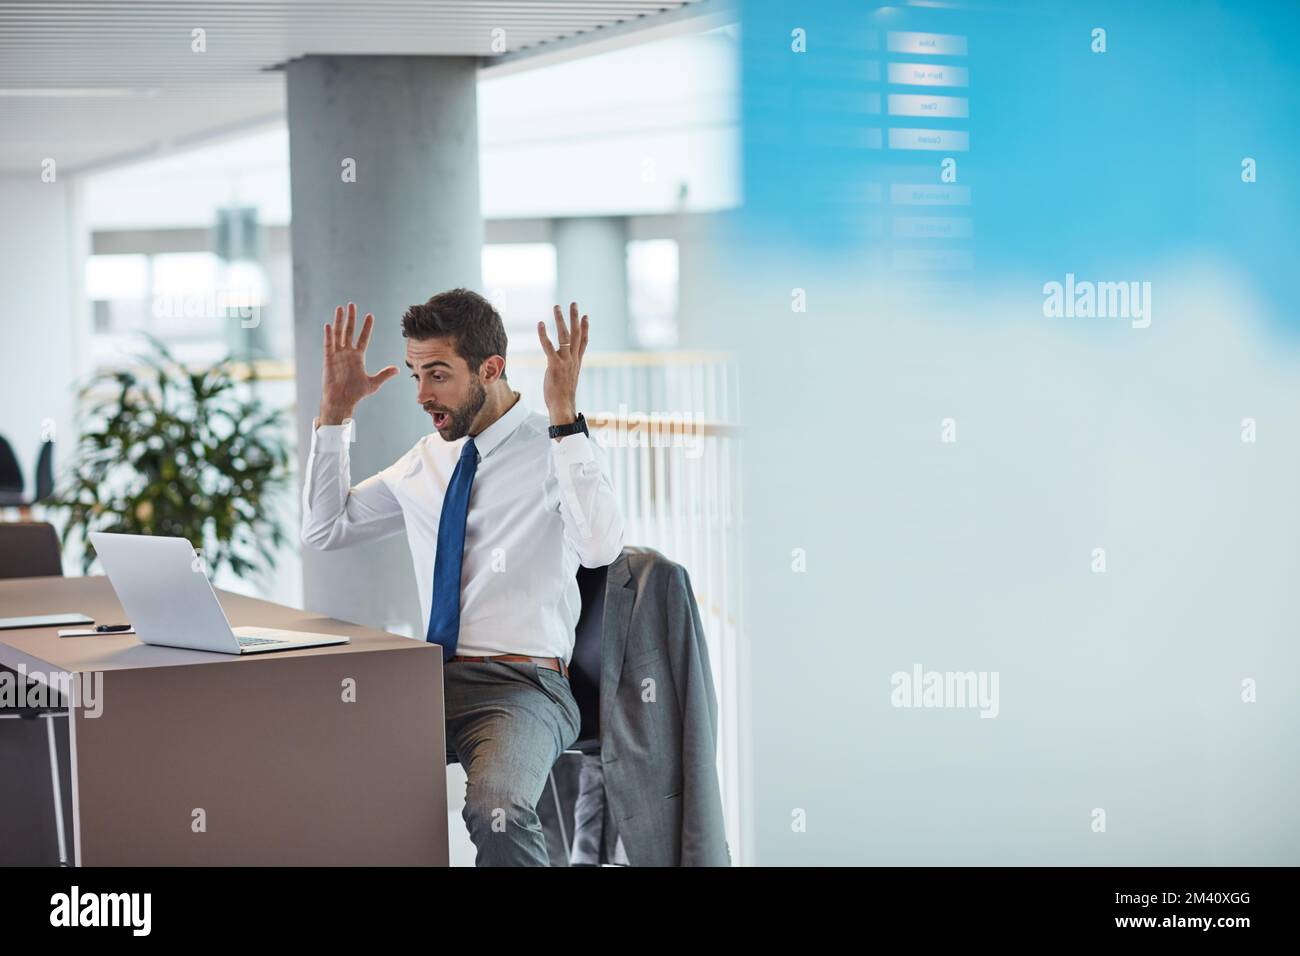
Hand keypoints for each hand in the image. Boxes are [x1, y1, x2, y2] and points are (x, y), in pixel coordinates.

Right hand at [317, 303, 398, 425]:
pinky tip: (329, 324)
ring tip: (341, 308)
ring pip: (338, 334)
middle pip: (349, 331)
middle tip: (352, 305)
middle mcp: (347, 353)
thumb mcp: (373, 383)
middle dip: (351, 318)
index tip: (370, 316)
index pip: (363, 338)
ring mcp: (337, 355)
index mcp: (357, 357)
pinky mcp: (328, 360)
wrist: (341, 401)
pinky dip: (329, 335)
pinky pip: (328, 345)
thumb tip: (398, 369)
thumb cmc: (355, 394)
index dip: (366, 327)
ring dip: (339, 321)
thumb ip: (384, 374)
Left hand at [536, 302, 587, 425]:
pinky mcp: (554, 365)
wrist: (563, 406)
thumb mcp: (567, 380)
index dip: (585, 328)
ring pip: (564, 336)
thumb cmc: (563, 397)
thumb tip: (561, 364)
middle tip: (574, 303)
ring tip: (557, 307)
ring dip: (561, 320)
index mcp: (577, 363)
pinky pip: (549, 346)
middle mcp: (573, 359)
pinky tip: (540, 324)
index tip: (586, 316)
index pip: (584, 342)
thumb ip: (566, 369)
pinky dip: (544, 334)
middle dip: (575, 317)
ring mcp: (565, 361)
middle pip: (577, 334)